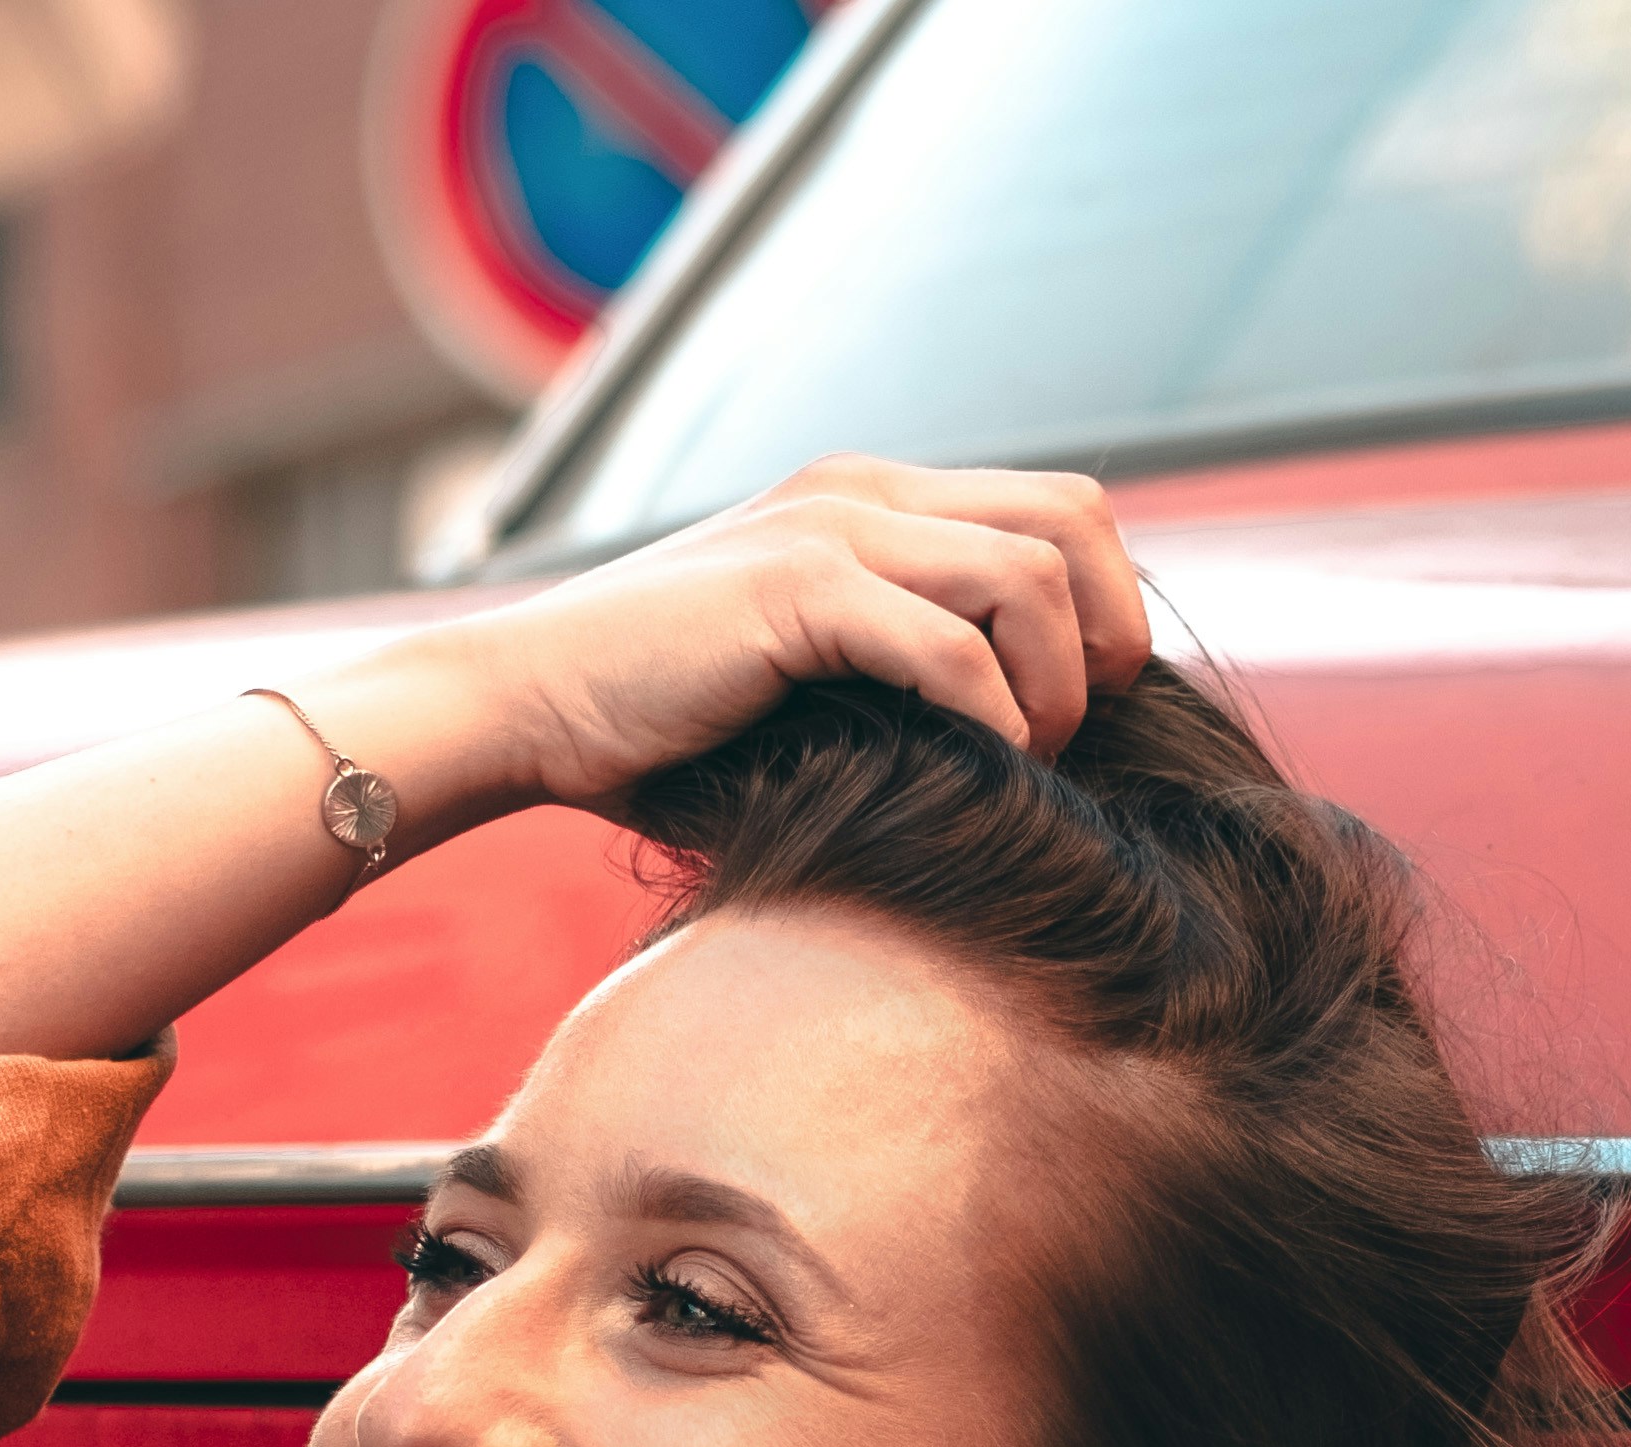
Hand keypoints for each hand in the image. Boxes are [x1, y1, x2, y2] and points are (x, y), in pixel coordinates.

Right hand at [360, 458, 1155, 822]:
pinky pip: (953, 646)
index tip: (1081, 708)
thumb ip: (891, 663)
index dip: (1102, 605)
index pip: (1056, 508)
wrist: (519, 704)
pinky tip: (980, 770)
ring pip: (1033, 573)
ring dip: (1058, 682)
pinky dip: (995, 717)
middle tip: (1086, 729)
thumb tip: (1010, 741)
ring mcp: (829, 530)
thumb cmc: (651, 723)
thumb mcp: (797, 671)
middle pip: (1074, 517)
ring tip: (1030, 759)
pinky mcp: (797, 591)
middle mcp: (861, 491)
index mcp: (868, 498)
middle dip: (1111, 629)